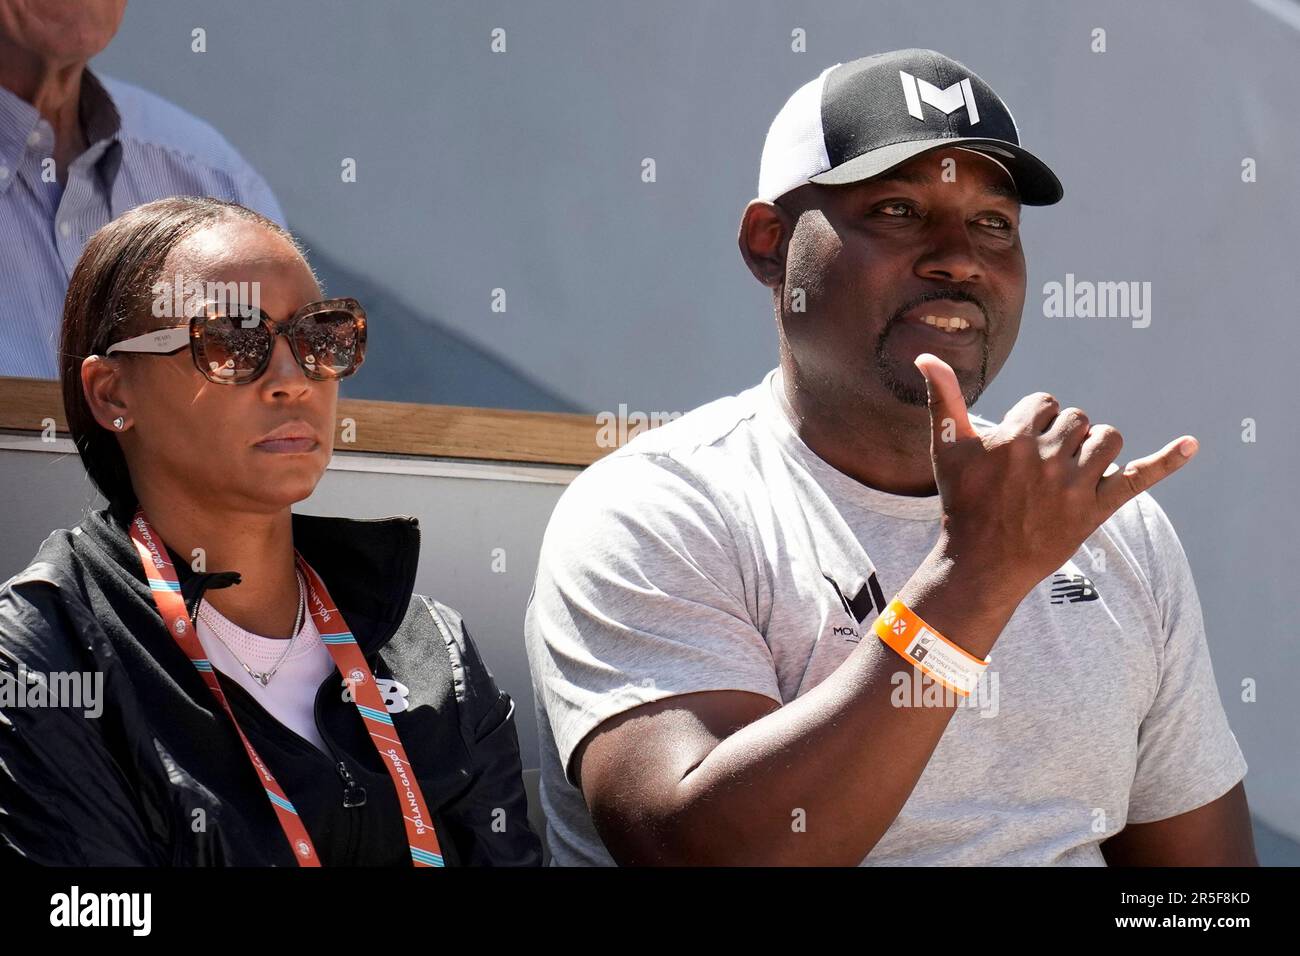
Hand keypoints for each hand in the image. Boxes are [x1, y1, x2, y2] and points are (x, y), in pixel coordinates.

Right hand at [913, 352, 1197, 597]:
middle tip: (1040, 469)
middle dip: (1063, 436)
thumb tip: (926, 355)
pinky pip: (1138, 478)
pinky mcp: (1096, 510)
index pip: (1044, 404)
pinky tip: (1192, 444)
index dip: (1033, 422)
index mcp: (1014, 438)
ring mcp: (1074, 486)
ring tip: (1072, 471)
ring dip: (1094, 448)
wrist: (982, 563)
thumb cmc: (962, 503)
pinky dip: (1167, 460)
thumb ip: (942, 399)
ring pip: (1107, 440)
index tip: (1019, 449)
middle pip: (1078, 419)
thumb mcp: (947, 450)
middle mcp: (1047, 458)